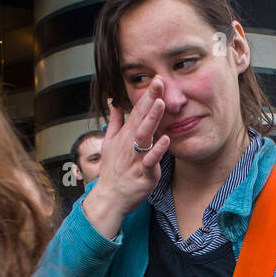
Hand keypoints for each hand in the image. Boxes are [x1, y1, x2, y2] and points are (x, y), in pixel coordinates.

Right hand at [82, 79, 170, 238]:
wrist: (110, 197)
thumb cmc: (112, 170)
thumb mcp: (110, 141)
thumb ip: (115, 120)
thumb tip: (114, 100)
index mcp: (126, 134)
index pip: (138, 110)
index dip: (147, 95)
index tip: (157, 79)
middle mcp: (130, 143)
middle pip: (141, 117)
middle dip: (150, 99)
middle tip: (159, 82)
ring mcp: (136, 157)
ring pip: (144, 135)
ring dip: (152, 119)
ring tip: (160, 103)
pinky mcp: (143, 173)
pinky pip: (150, 160)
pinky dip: (157, 150)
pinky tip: (165, 139)